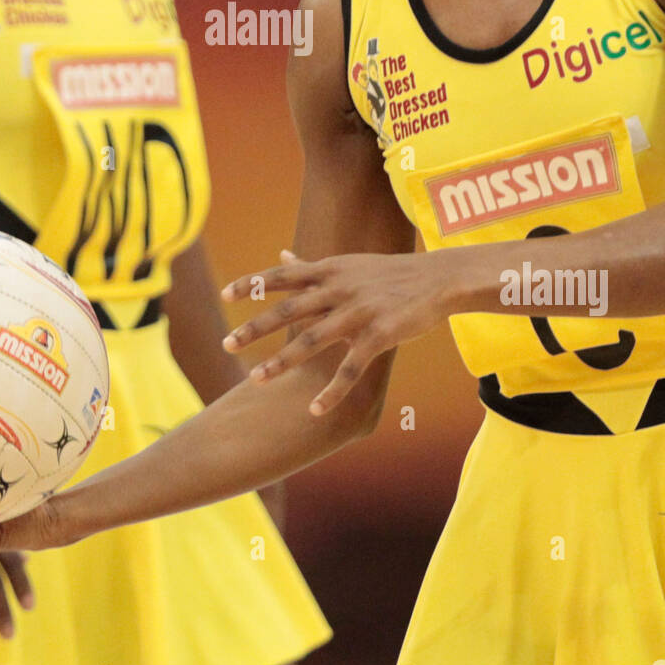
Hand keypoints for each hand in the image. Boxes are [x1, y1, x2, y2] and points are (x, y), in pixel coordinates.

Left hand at [220, 249, 463, 414]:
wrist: (438, 279)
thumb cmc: (389, 273)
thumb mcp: (348, 264)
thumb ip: (312, 266)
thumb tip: (279, 255)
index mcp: (330, 271)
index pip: (283, 276)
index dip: (253, 284)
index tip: (225, 295)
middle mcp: (339, 289)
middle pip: (289, 309)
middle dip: (255, 328)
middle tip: (226, 343)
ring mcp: (359, 313)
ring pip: (312, 339)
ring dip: (282, 361)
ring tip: (255, 379)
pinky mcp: (379, 336)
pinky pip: (350, 368)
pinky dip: (332, 391)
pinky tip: (315, 409)